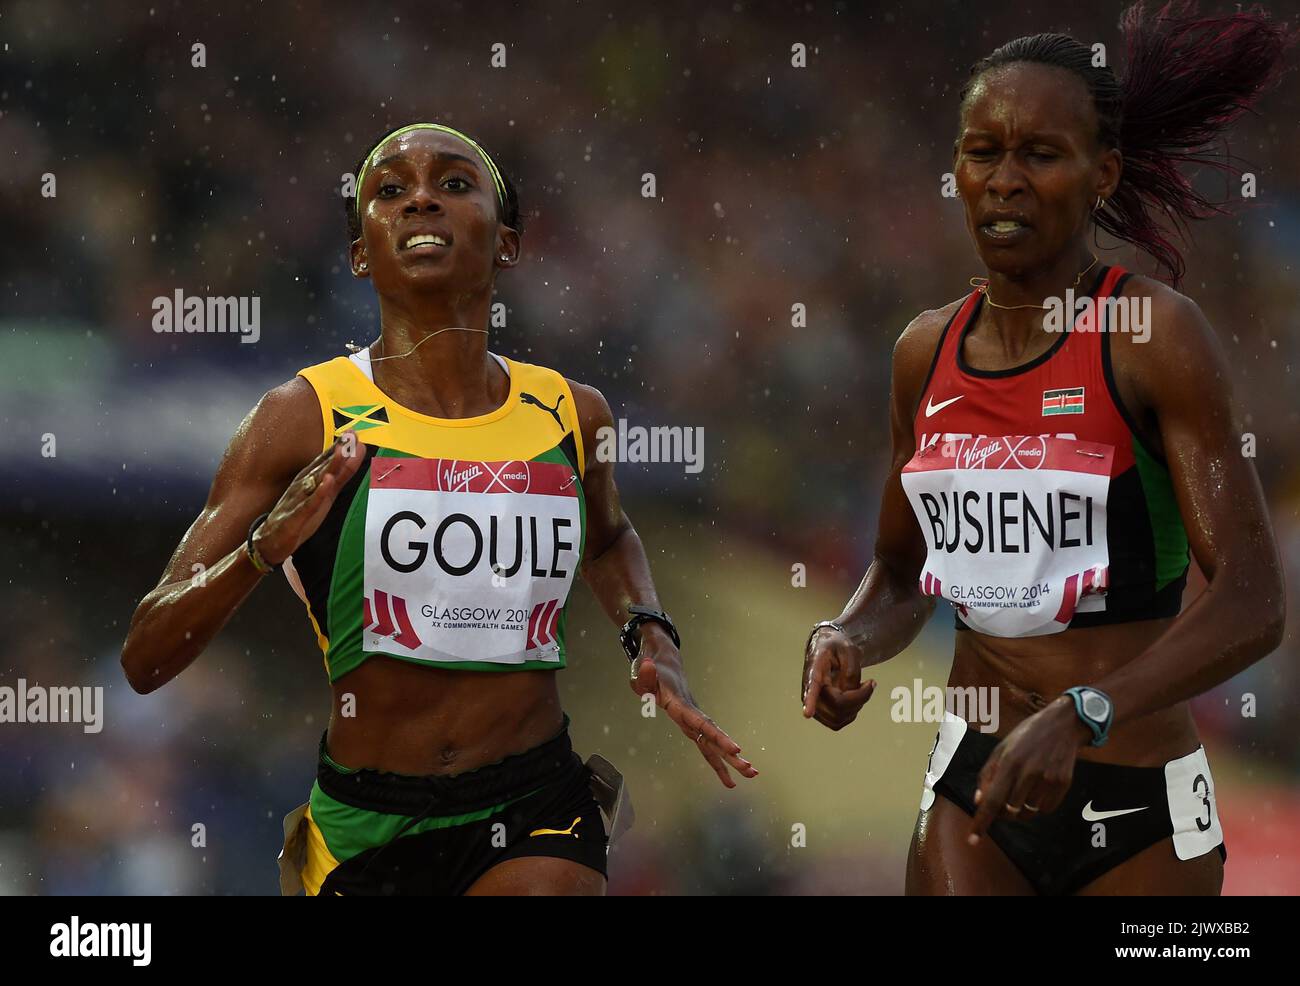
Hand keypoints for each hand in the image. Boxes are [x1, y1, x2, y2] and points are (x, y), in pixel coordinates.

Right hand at [253, 432, 365, 565]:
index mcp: (309, 480)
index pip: (326, 460)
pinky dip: (317, 493)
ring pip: (315, 481)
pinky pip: (308, 504)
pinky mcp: (295, 517)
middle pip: (323, 466)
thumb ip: (339, 477)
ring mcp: (298, 499)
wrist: (269, 540)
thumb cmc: (298, 514)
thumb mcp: (323, 495)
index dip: (341, 446)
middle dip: (338, 451)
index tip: (354, 431)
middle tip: (351, 435)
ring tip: (342, 452)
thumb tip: (351, 457)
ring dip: (329, 466)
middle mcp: (303, 485)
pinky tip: (326, 483)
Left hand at [629, 626, 757, 788]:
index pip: (702, 724)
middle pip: (713, 737)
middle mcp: (691, 715)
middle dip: (731, 755)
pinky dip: (717, 762)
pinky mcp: (691, 726)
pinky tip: (728, 778)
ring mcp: (692, 721)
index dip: (718, 737)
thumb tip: (648, 666)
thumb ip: (645, 675)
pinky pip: (705, 746)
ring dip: (730, 760)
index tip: (736, 749)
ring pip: (712, 743)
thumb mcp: (643, 673)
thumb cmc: (652, 672)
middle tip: (751, 770)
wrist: (664, 664)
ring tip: (752, 774)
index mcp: (680, 706)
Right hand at [802, 626, 874, 729]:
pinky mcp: (823, 714)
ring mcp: (815, 705)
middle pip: (836, 704)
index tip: (807, 713)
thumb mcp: (848, 649)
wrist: (827, 651)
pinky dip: (854, 709)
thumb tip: (849, 690)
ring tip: (863, 687)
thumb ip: (851, 668)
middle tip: (870, 682)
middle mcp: (810, 690)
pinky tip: (857, 696)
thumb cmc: (836, 648)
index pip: (812, 686)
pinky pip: (841, 720)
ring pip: (840, 717)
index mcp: (814, 670)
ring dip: (857, 704)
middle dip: (859, 697)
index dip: (810, 701)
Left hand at [968, 697, 1092, 844]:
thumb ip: (988, 774)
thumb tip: (978, 801)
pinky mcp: (1063, 784)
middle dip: (1001, 813)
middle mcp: (1029, 772)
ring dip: (1019, 810)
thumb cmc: (1027, 735)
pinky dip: (1037, 807)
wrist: (1064, 724)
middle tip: (1001, 804)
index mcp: (1009, 761)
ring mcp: (1048, 779)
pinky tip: (1037, 789)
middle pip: (1009, 810)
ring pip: (1028, 813)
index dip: (982, 821)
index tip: (973, 840)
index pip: (992, 799)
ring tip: (1021, 791)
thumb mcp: (1001, 748)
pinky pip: (1046, 809)